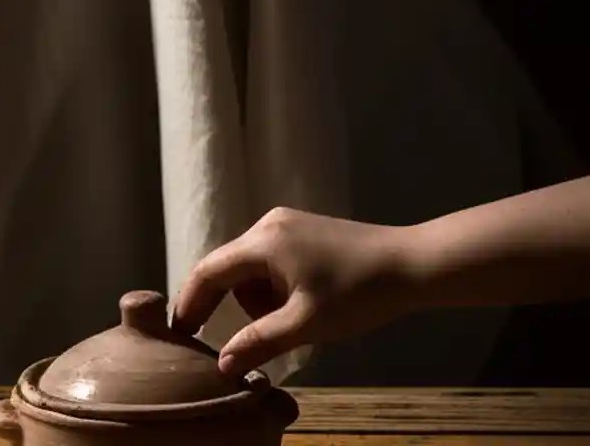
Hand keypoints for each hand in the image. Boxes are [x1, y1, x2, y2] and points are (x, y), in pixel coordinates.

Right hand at [172, 207, 417, 375]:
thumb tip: (223, 365)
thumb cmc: (359, 293)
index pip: (207, 272)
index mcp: (263, 242)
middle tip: (239, 342)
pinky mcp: (304, 230)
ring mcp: (287, 223)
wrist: (413, 263)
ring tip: (292, 323)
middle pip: (228, 270)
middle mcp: (268, 224)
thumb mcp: (306, 324)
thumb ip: (259, 342)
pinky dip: (275, 287)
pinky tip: (302, 305)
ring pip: (251, 268)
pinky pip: (271, 261)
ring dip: (258, 299)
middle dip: (229, 307)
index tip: (177, 334)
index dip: (188, 304)